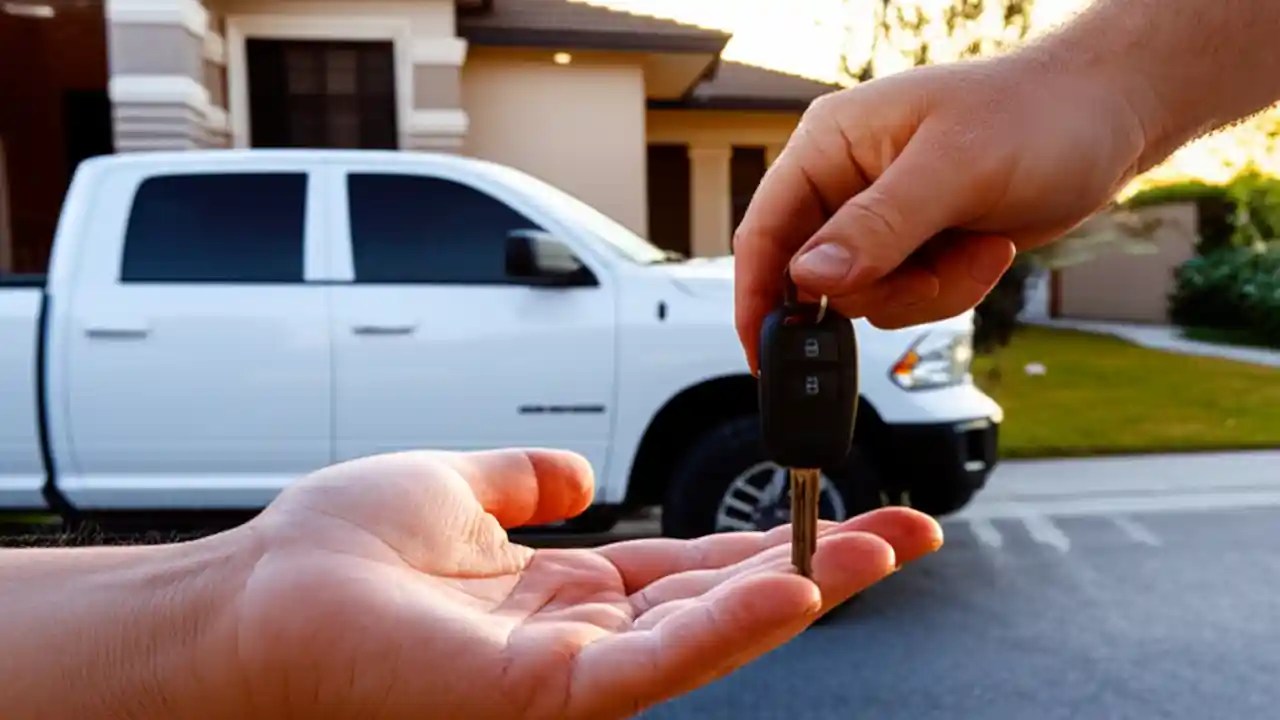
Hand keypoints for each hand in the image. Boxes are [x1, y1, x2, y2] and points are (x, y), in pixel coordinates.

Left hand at [200, 449, 941, 718]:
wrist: (252, 600)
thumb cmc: (332, 553)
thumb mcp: (454, 490)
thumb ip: (521, 484)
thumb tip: (574, 475)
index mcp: (565, 593)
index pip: (693, 568)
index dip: (770, 541)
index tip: (840, 508)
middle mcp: (581, 638)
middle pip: (725, 603)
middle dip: (822, 568)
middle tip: (912, 531)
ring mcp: (568, 675)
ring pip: (711, 638)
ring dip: (803, 593)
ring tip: (885, 550)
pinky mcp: (544, 698)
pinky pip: (656, 667)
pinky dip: (731, 630)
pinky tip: (796, 589)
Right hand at [733, 52, 1148, 370]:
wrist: (1107, 117)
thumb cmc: (1038, 114)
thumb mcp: (954, 169)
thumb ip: (878, 227)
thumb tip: (811, 279)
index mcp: (830, 145)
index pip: (766, 231)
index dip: (758, 297)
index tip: (764, 353)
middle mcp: (846, 183)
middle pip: (818, 281)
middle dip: (884, 290)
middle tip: (935, 267)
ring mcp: (882, 220)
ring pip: (868, 299)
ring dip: (929, 290)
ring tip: (976, 245)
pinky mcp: (916, 246)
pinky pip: (909, 299)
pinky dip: (950, 289)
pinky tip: (984, 249)